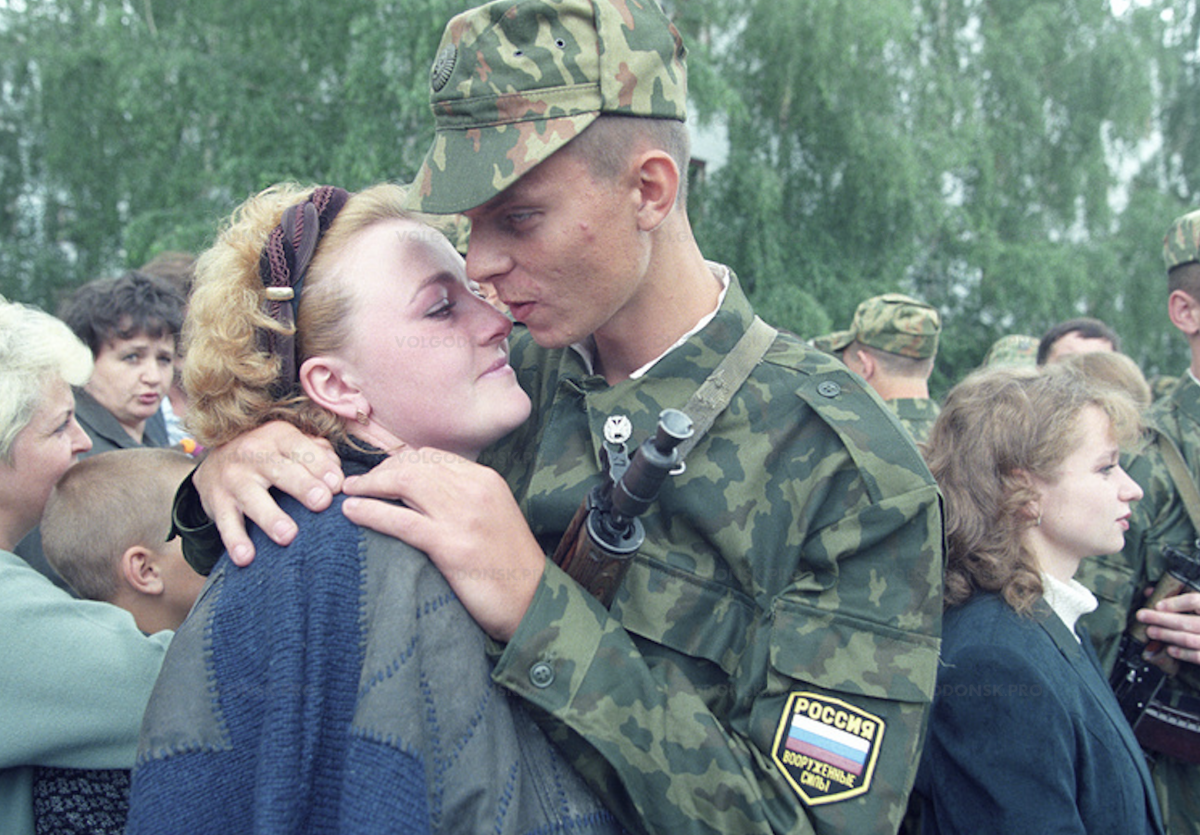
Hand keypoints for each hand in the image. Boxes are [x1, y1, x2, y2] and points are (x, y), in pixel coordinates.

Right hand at [194, 421, 342, 564]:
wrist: (214, 461)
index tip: (337, 486)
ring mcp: (233, 479)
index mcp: (277, 436)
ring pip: (251, 497)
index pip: (300, 448)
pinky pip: (226, 523)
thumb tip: (339, 477)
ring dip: (270, 517)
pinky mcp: (217, 502)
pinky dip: (235, 541)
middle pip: (279, 470)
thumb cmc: (268, 455)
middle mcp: (252, 455)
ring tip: (288, 535)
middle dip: (302, 486)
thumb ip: (318, 454)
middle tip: (321, 502)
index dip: (320, 465)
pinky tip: (246, 557)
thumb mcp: (290, 444)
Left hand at [341, 447, 544, 640]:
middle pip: (413, 466)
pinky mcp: (450, 545)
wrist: (532, 601)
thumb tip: (420, 489)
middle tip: (358, 485)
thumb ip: (464, 496)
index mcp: (486, 479)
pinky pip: (400, 520)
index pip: (431, 456)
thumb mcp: (493, 514)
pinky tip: (352, 512)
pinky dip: (370, 512)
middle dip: (379, 472)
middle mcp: (475, 489)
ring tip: (349, 494)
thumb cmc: (508, 564)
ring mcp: (463, 516)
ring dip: (369, 487)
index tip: (380, 474)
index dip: (398, 462)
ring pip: (403, 485)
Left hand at [1137, 591, 1199, 664]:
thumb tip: (1152, 593)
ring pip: (1189, 639)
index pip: (1195, 601)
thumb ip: (1181, 597)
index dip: (1175, 603)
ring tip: (1151, 631)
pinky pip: (1198, 656)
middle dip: (1162, 619)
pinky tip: (1170, 649)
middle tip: (1143, 616)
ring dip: (1167, 635)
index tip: (1157, 604)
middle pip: (1187, 621)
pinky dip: (1183, 653)